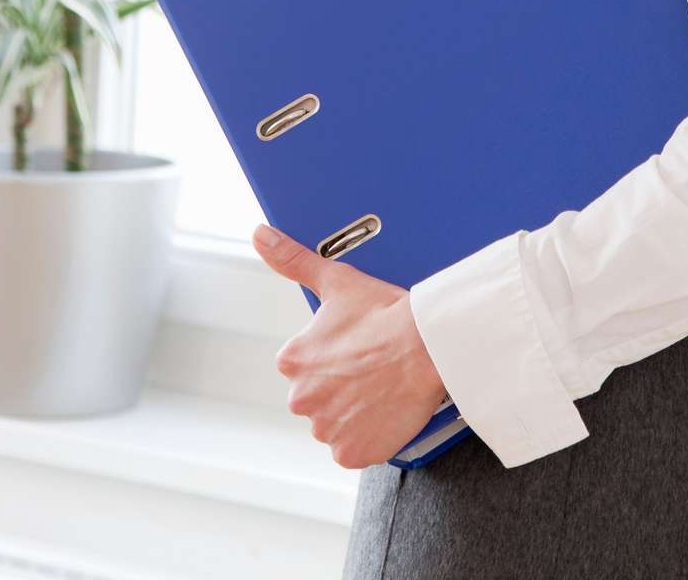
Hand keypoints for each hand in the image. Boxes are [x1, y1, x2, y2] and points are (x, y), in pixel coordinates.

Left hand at [251, 222, 449, 469]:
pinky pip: (355, 448)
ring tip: (382, 386)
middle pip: (319, 396)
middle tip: (372, 367)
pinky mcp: (351, 453)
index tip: (356, 346)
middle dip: (342, 386)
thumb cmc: (385, 312)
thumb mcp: (335, 278)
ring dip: (355, 411)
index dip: (334, 355)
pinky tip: (384, 411)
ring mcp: (326, 429)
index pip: (305, 365)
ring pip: (337, 422)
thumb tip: (260, 234)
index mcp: (293, 361)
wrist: (427, 345)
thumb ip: (293, 259)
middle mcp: (301, 399)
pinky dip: (369, 436)